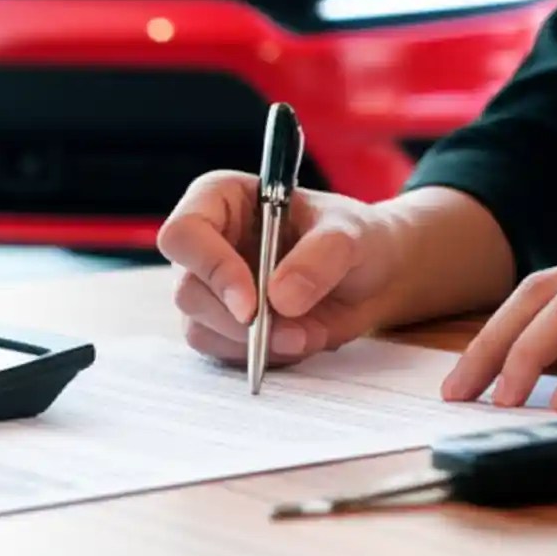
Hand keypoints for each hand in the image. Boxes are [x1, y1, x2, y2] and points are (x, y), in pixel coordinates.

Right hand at [157, 171, 398, 366]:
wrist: (371, 278)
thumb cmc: (355, 238)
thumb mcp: (350, 234)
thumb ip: (320, 256)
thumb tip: (280, 299)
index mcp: (221, 199)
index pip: (185, 232)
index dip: (211, 268)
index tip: (252, 304)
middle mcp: (207, 243)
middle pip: (187, 289)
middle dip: (238, 320)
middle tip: (292, 332)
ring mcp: (211, 287)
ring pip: (200, 327)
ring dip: (253, 344)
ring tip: (306, 335)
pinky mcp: (222, 326)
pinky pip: (221, 352)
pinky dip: (260, 356)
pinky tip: (297, 341)